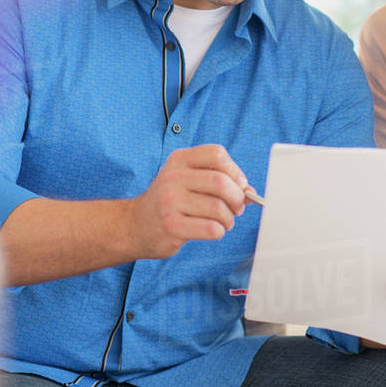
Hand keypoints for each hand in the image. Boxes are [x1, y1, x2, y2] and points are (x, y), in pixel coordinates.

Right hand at [128, 144, 247, 258]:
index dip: (235, 170)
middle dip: (237, 198)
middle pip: (222, 182)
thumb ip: (219, 180)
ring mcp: (170, 201)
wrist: (135, 225)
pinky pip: (211, 228)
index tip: (238, 185)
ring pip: (219, 208)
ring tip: (223, 221)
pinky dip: (219, 231)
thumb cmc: (169, 202)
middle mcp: (173, 177)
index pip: (217, 154)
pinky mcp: (171, 225)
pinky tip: (212, 230)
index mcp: (179, 160)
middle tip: (236, 208)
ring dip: (229, 219)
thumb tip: (250, 192)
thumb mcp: (188, 181)